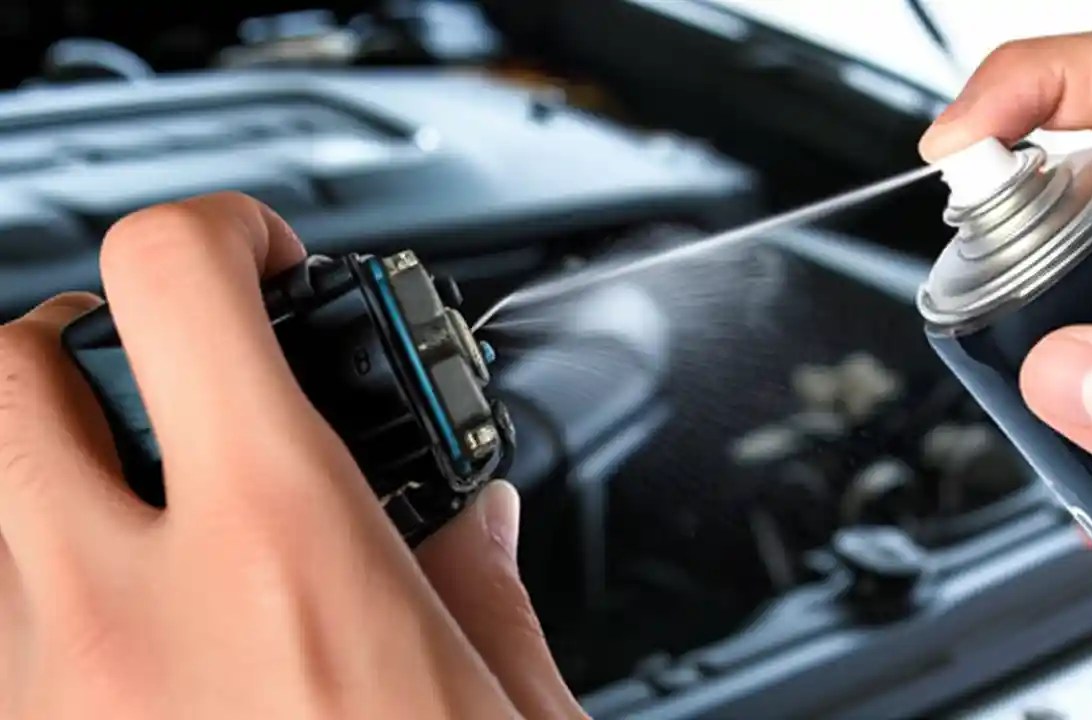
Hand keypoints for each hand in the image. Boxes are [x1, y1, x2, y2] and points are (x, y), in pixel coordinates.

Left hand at [0, 193, 583, 718]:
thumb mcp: (514, 711)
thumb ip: (486, 592)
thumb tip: (470, 525)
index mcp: (284, 559)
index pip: (174, 282)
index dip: (224, 233)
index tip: (263, 264)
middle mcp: (128, 618)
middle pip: (21, 369)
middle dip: (99, 336)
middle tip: (183, 372)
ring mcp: (49, 694)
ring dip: (69, 471)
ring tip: (168, 515)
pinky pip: (1, 617)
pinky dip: (59, 585)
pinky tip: (154, 629)